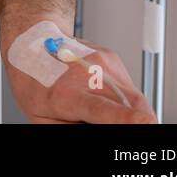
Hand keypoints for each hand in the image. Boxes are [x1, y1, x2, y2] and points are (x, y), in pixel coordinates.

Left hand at [4, 33, 156, 123]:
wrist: (31, 41)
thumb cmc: (33, 81)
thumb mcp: (44, 119)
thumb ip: (74, 130)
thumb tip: (104, 135)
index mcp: (66, 94)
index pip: (101, 109)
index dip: (126, 118)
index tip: (145, 123)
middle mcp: (87, 75)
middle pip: (132, 105)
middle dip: (141, 123)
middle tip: (132, 129)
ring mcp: (102, 62)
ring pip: (136, 97)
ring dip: (131, 111)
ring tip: (104, 111)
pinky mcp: (112, 57)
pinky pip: (128, 86)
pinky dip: (122, 97)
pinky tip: (101, 93)